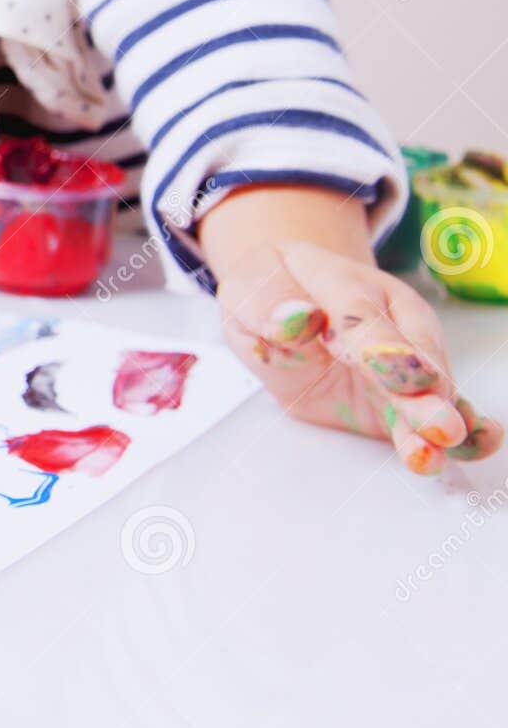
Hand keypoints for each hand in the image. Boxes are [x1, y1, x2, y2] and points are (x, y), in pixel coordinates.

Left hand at [200, 186, 501, 474]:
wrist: (290, 294)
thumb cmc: (270, 294)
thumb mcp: (251, 291)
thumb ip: (268, 307)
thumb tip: (293, 318)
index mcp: (340, 281)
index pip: (358, 314)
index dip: (377, 345)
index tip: (393, 371)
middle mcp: (386, 313)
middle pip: (406, 351)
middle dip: (421, 391)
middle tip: (439, 424)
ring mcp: (403, 349)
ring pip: (426, 383)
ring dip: (437, 417)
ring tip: (446, 446)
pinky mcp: (405, 389)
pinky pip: (435, 404)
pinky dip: (457, 424)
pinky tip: (476, 443)